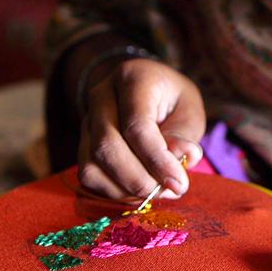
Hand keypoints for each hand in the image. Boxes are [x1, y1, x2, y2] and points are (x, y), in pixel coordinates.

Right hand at [78, 57, 205, 199]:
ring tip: (155, 192)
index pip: (136, 125)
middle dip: (138, 178)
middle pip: (107, 145)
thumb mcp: (189, 110)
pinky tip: (137, 192)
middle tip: (167, 192)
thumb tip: (181, 157)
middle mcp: (102, 95)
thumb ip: (184, 134)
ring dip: (124, 188)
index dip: (156, 159)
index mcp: (133, 78)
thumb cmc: (173, 102)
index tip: (178, 183)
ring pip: (92, 163)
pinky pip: (88, 174)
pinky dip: (112, 191)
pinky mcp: (82, 142)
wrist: (148, 93)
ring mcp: (86, 119)